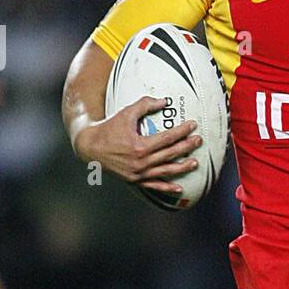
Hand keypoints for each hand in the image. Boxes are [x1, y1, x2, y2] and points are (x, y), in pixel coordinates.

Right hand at [74, 96, 201, 197]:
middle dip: (187, 147)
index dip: (182, 131)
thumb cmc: (108, 129)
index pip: (168, 138)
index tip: (192, 125)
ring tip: (195, 163)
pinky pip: (154, 185)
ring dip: (182, 168)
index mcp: (140, 146)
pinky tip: (179, 187)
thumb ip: (145, 105)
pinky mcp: (134, 180)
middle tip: (199, 141)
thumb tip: (164, 101)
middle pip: (170, 154)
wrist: (90, 147)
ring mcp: (138, 173)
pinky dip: (167, 187)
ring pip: (166, 171)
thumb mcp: (125, 113)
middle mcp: (141, 162)